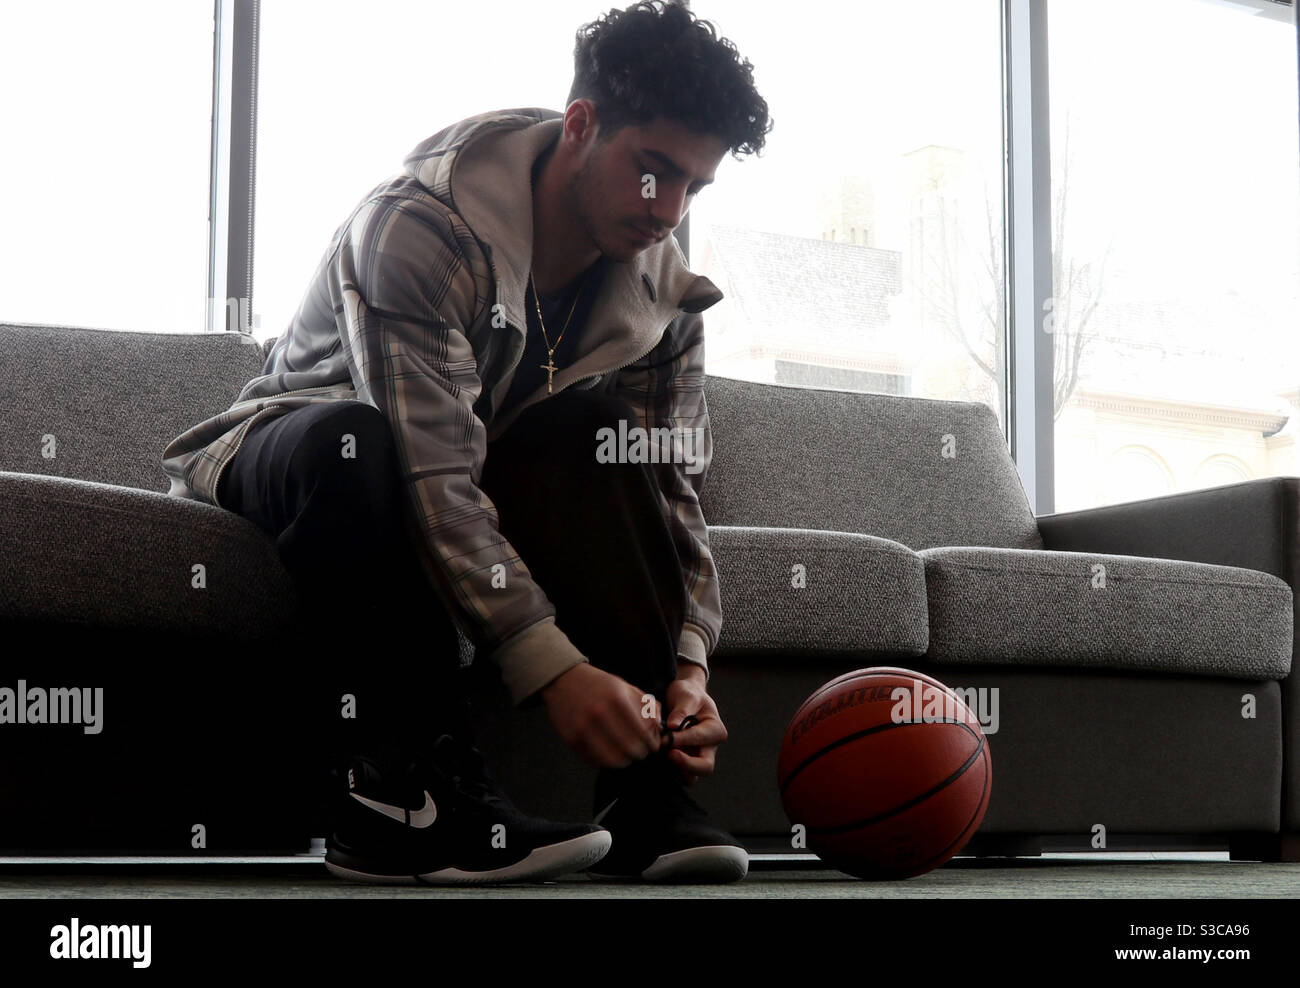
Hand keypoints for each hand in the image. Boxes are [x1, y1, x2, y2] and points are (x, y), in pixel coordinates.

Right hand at [538, 663, 662, 768]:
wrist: (563, 680)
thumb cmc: (599, 685)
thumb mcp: (626, 688)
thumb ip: (646, 707)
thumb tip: (659, 729)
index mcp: (617, 700)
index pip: (643, 734)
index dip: (652, 744)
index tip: (653, 745)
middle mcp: (599, 714)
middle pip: (630, 750)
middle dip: (640, 754)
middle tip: (640, 751)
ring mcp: (583, 729)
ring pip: (613, 761)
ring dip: (624, 761)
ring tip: (625, 754)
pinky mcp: (571, 740)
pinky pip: (595, 761)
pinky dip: (605, 760)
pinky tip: (608, 751)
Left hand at [662, 664, 727, 785]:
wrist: (684, 699)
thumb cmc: (689, 695)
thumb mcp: (687, 695)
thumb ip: (682, 710)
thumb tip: (673, 726)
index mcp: (715, 730)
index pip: (700, 739)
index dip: (681, 740)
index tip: (665, 738)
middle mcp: (710, 748)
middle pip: (705, 768)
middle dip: (686, 764)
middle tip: (668, 754)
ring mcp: (697, 757)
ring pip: (691, 777)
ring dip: (677, 771)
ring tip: (662, 756)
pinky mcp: (685, 762)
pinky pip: (679, 775)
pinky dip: (669, 771)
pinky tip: (657, 758)